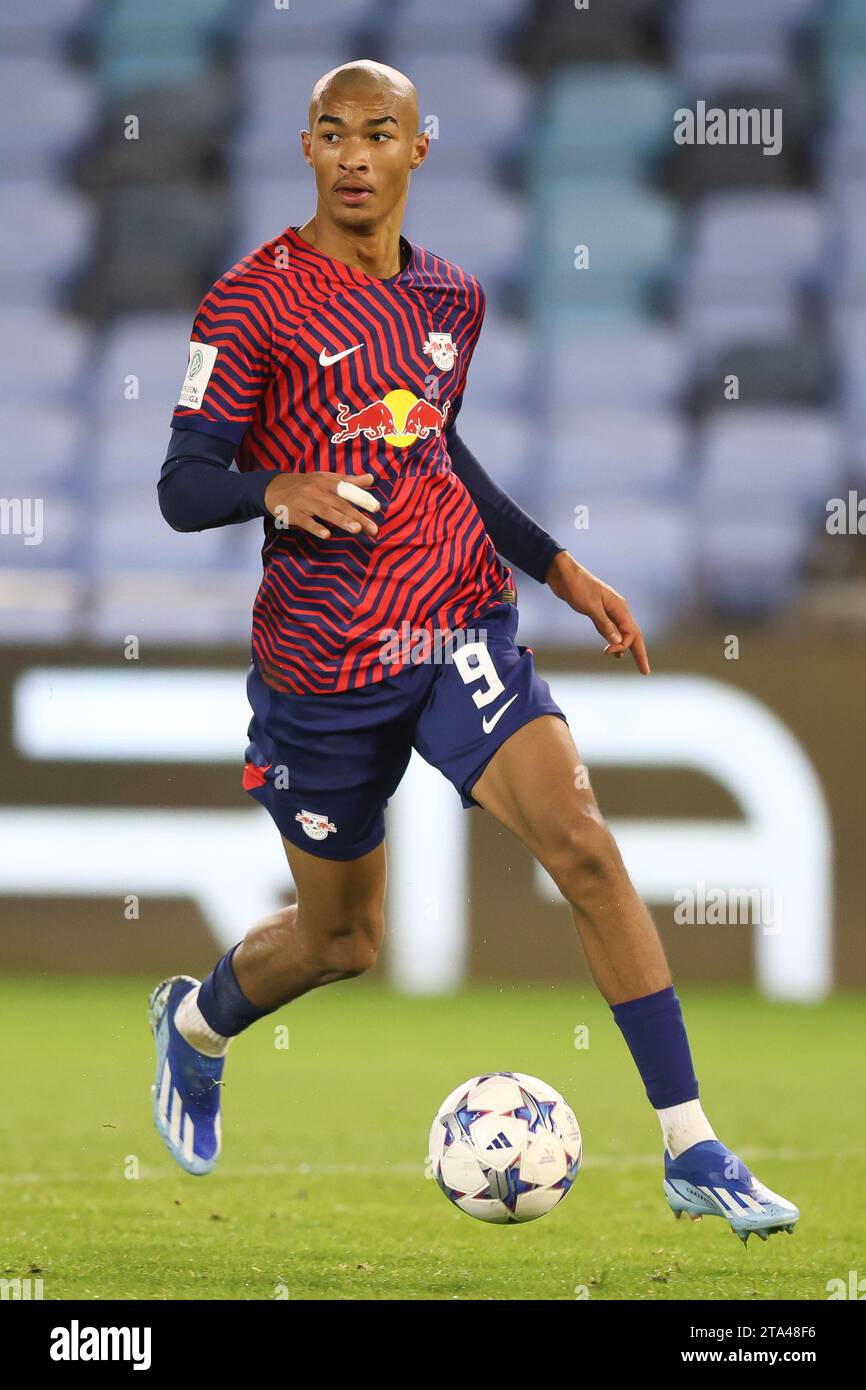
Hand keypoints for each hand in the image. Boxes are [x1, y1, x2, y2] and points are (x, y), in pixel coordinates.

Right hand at [263, 471, 379, 538]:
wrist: (275, 488)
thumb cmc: (307, 484)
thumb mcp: (326, 478)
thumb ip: (349, 480)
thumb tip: (371, 478)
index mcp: (326, 481)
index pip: (347, 490)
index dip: (362, 498)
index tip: (377, 508)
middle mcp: (317, 491)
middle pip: (340, 503)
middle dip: (357, 515)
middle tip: (373, 528)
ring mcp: (305, 503)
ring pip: (325, 512)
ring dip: (341, 520)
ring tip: (356, 529)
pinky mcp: (295, 514)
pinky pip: (307, 522)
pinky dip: (316, 528)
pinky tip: (326, 535)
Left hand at [545, 551, 649, 673]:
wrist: (563, 574)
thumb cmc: (577, 586)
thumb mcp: (590, 606)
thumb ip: (604, 624)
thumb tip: (617, 641)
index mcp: (619, 607)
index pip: (631, 632)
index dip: (623, 645)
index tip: (607, 651)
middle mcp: (618, 609)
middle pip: (633, 634)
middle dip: (640, 653)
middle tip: (646, 672)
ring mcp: (609, 611)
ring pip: (624, 633)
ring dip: (627, 648)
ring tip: (635, 664)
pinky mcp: (599, 612)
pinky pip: (612, 630)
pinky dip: (615, 641)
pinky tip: (615, 651)